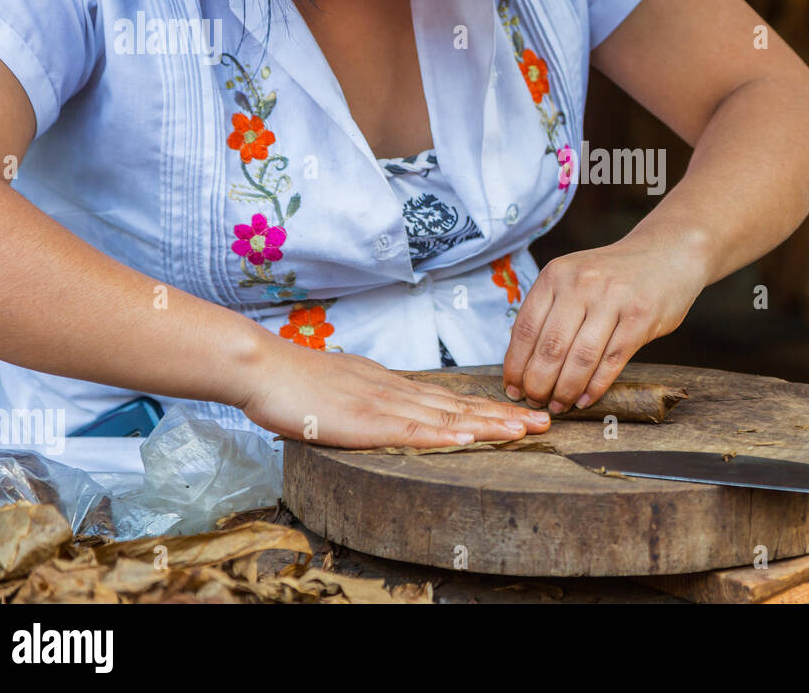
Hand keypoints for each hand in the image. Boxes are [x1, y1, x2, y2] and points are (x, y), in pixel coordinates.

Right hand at [238, 334, 550, 447]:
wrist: (263, 368)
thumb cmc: (296, 381)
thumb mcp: (346, 389)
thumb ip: (372, 399)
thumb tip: (391, 409)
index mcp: (393, 387)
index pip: (450, 401)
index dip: (488, 410)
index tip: (521, 415)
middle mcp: (397, 392)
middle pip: (460, 407)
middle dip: (504, 416)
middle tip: (544, 422)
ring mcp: (382, 405)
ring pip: (445, 417)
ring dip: (487, 425)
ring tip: (523, 431)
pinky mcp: (364, 420)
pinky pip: (408, 430)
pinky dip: (441, 436)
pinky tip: (468, 440)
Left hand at [502, 235, 707, 412]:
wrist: (668, 252)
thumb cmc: (614, 274)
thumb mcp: (575, 276)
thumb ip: (550, 308)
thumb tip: (522, 358)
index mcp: (557, 274)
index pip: (525, 328)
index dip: (516, 365)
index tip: (512, 388)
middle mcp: (582, 284)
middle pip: (550, 347)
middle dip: (538, 384)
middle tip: (535, 402)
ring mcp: (613, 300)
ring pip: (580, 358)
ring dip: (565, 390)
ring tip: (558, 406)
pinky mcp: (640, 318)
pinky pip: (612, 361)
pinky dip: (595, 386)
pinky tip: (584, 400)